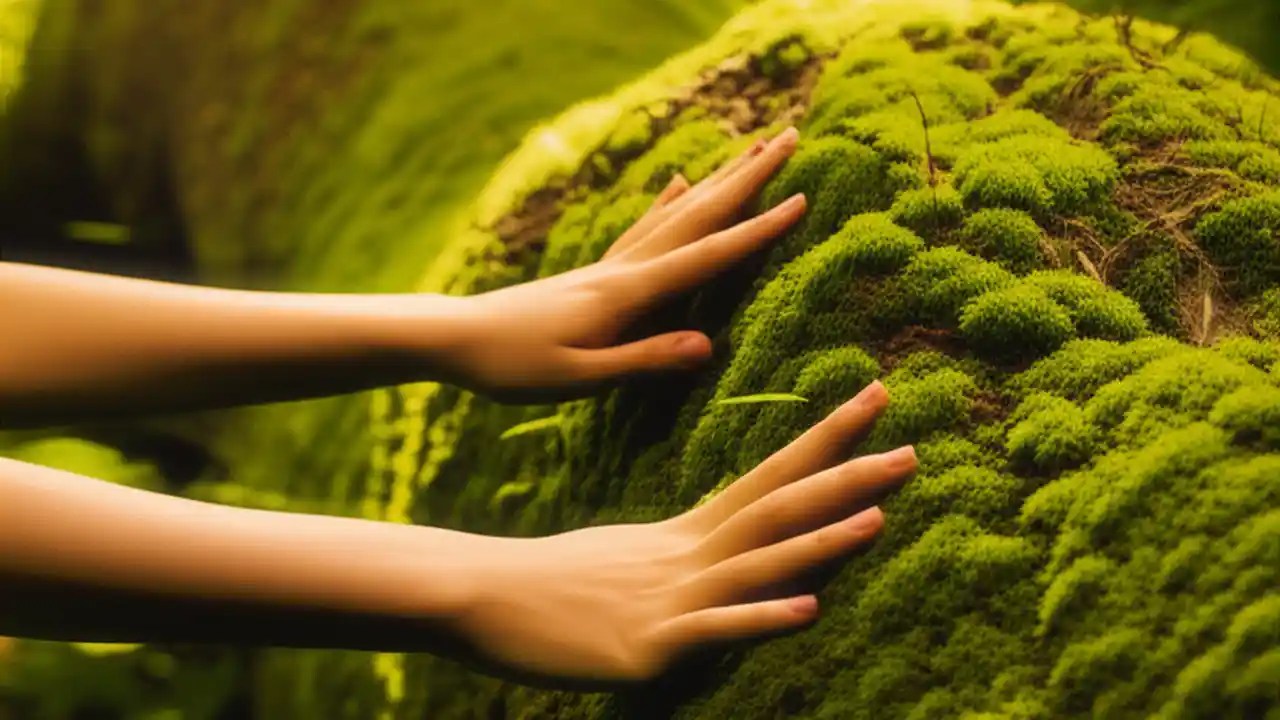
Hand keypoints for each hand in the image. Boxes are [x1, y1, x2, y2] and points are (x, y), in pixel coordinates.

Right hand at [446, 382, 914, 686]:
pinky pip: (712, 631)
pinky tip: (807, 609)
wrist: (484, 594)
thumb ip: (682, 552)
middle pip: (778, 508)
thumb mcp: (631, 557)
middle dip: (847, 479)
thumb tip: (721, 547)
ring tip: (879, 516)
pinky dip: (760, 619)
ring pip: (756, 561)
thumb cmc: (555, 580)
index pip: (771, 473)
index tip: (875, 397)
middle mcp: (689, 554)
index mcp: (688, 531)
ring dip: (820, 541)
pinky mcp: (649, 644)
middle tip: (910, 448)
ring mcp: (671, 597)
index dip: (827, 438)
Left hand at [447, 127, 804, 401]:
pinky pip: (643, 228)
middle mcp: (622, 268)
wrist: (456, 338)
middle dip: (748, 177)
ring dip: (718, 181)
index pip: (705, 256)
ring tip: (750, 149)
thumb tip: (707, 346)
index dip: (756, 231)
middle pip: (698, 214)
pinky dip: (669, 203)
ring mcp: (608, 266)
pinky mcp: (595, 273)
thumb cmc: (513, 365)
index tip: (800, 200)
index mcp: (625, 293)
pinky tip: (680, 183)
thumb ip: (644, 360)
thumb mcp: (580, 378)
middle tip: (790, 138)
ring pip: (676, 213)